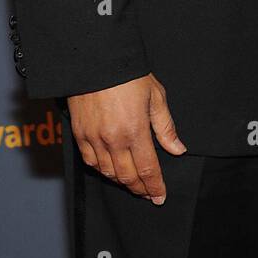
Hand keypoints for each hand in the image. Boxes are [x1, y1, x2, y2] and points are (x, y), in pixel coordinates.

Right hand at [67, 73, 186, 203]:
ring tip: (132, 183)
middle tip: (148, 193)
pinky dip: (102, 170)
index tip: (160, 197)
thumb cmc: (128, 74)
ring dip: (122, 182)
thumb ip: (165, 127)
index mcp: (135, 131)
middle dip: (140, 189)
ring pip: (108, 172)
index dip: (155, 187)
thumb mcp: (155, 96)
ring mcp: (94, 138)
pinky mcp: (79, 134)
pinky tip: (110, 170)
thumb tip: (178, 149)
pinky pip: (90, 162)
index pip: (148, 169)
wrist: (96, 60)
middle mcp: (113, 140)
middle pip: (127, 176)